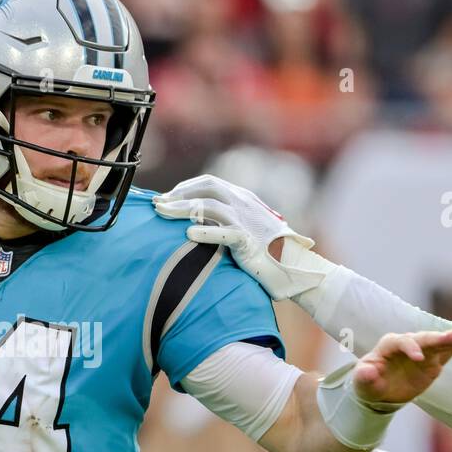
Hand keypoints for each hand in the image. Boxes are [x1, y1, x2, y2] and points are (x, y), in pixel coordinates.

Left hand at [153, 174, 333, 299]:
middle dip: (178, 194)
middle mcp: (244, 204)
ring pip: (209, 206)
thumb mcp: (245, 227)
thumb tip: (196, 221)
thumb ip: (225, 220)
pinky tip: (188, 235)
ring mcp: (246, 221)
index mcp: (243, 198)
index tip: (166, 197)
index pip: (209, 183)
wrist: (294, 268)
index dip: (184, 188)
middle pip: (206, 188)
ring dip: (181, 209)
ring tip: (162, 214)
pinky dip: (205, 232)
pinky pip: (224, 233)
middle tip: (157, 205)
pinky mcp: (248, 241)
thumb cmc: (266, 252)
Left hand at [352, 321, 451, 406]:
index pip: (402, 342)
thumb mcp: (362, 382)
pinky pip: (451, 349)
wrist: (380, 389)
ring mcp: (424, 350)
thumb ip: (364, 376)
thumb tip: (368, 372)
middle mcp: (409, 342)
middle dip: (437, 339)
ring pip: (441, 340)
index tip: (419, 359)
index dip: (411, 348)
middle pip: (424, 338)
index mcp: (390, 344)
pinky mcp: (435, 359)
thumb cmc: (369, 383)